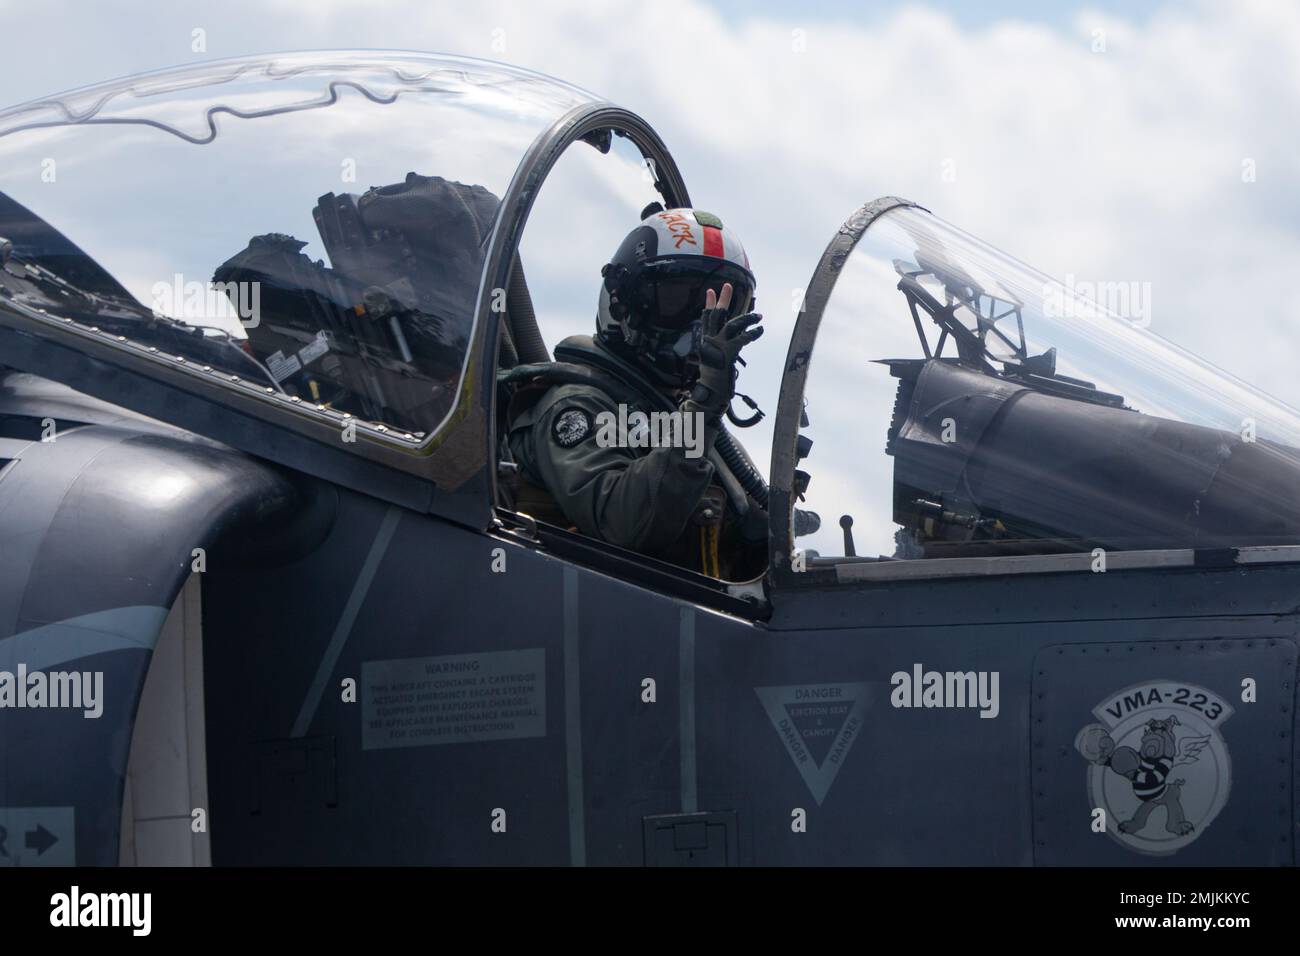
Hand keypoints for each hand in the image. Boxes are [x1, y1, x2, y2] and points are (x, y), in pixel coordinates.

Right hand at [690, 282, 762, 414]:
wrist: (709, 392)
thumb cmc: (712, 379)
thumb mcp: (711, 359)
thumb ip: (717, 348)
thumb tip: (725, 340)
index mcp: (705, 341)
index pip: (706, 318)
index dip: (709, 304)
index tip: (710, 291)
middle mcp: (709, 340)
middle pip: (716, 315)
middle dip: (722, 300)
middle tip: (727, 285)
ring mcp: (718, 346)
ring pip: (732, 324)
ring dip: (746, 318)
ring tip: (758, 315)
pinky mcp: (728, 352)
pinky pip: (743, 338)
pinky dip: (753, 333)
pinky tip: (760, 329)